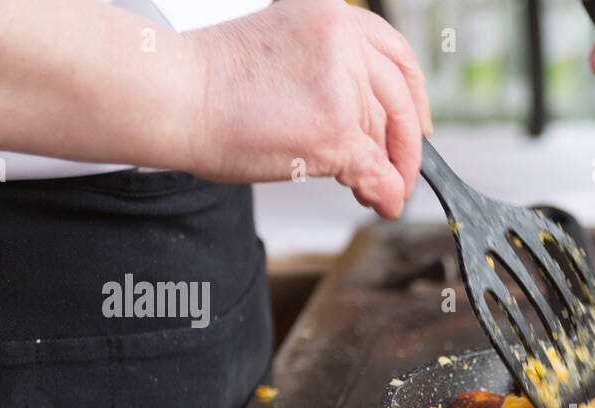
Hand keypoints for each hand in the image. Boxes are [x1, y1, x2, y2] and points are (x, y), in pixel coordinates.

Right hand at [185, 0, 430, 217]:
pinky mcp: (336, 131)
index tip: (420, 122)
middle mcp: (343, 42)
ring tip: (366, 188)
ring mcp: (342, 86)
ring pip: (384, 139)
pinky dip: (383, 191)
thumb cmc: (212, 81)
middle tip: (401, 170)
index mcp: (330, 16)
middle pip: (398, 102)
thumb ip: (331, 78)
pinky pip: (376, 170)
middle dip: (405, 144)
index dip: (416, 94)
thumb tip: (370, 133)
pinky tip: (380, 201)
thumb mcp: (283, 53)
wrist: (175, 95)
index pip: (395, 54)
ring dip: (382, 170)